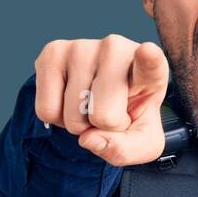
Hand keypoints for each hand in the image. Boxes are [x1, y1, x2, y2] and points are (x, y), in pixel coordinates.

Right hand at [32, 34, 169, 165]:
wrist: (101, 101)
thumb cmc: (128, 116)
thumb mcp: (141, 143)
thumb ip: (125, 149)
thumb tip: (88, 139)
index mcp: (150, 71)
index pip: (151, 64)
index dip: (149, 59)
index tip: (148, 52)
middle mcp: (117, 50)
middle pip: (104, 115)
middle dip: (102, 128)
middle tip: (109, 113)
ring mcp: (83, 47)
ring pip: (73, 114)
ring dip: (79, 124)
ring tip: (90, 105)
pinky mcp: (53, 52)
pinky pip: (47, 109)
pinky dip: (57, 119)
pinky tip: (70, 101)